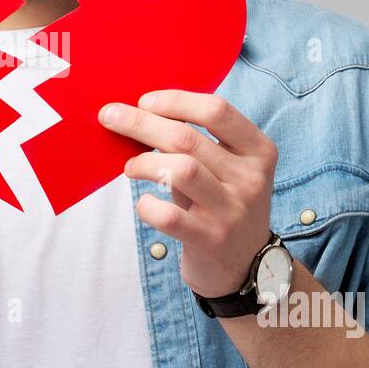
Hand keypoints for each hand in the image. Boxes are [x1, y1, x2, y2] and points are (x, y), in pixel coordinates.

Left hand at [99, 90, 276, 298]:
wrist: (245, 267)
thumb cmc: (221, 205)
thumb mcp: (224, 170)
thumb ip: (196, 143)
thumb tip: (138, 113)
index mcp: (258, 150)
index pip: (217, 111)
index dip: (175, 100)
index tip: (144, 101)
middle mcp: (250, 178)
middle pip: (188, 138)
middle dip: (141, 123)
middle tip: (110, 116)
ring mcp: (232, 210)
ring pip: (181, 169)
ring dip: (144, 162)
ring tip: (130, 166)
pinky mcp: (211, 240)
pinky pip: (170, 215)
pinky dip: (147, 205)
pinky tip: (144, 204)